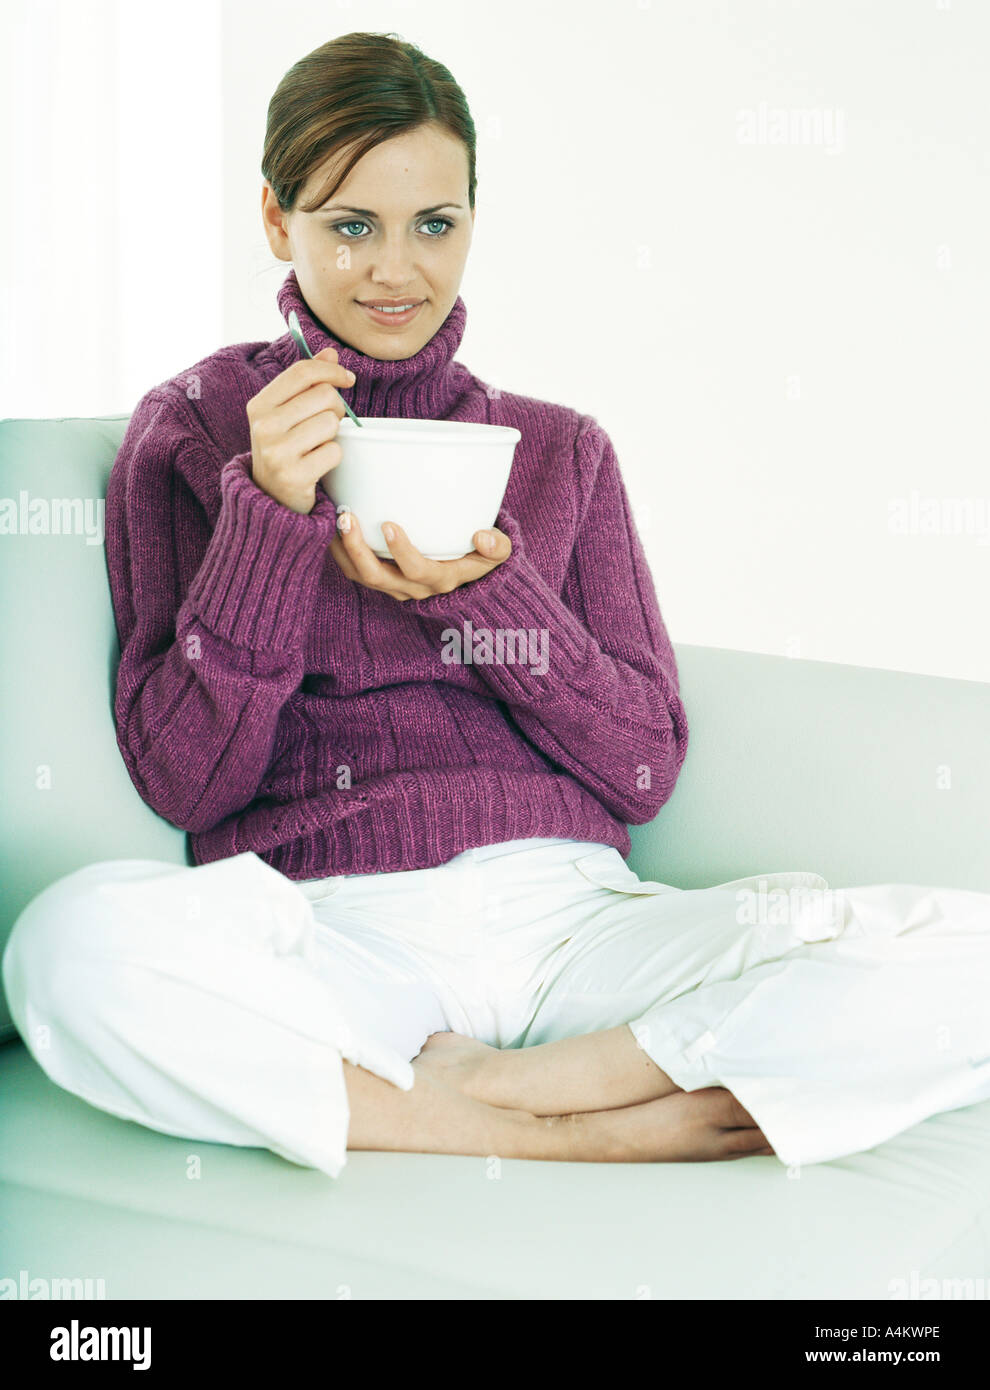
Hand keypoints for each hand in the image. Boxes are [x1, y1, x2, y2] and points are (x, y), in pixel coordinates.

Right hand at [246, 347, 353, 514]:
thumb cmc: (285, 449)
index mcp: (259, 405)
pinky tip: (318, 464)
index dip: (331, 370)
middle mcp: (264, 426)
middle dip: (335, 407)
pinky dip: (333, 457)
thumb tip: (330, 352)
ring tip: (318, 444)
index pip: (302, 372)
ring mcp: (277, 452)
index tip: (346, 379)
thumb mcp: (287, 414)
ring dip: (333, 434)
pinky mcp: (294, 475)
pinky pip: (334, 451)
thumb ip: (307, 382)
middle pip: (323, 395)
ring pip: (331, 422)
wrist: (271, 499)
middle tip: (327, 424)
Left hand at [329, 511, 511, 601]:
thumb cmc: (482, 556)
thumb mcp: (500, 552)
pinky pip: (353, 569)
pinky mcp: (381, 577)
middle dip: (357, 549)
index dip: (401, 551)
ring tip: (332, 519)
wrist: (468, 577)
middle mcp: (413, 588)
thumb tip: (483, 536)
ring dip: (342, 549)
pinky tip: (330, 524)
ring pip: (359, 575)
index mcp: (441, 579)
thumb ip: (498, 546)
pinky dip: (340, 550)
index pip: (417, 571)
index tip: (388, 523)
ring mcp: (393, 585)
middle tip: (346, 518)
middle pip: (377, 577)